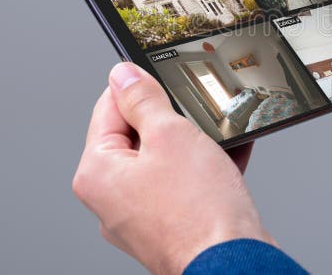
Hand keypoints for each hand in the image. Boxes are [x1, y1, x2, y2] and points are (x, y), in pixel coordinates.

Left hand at [72, 63, 273, 274]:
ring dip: (193, 143)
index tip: (158, 75)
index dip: (137, 87)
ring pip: (164, 160)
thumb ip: (143, 99)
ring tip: (217, 137)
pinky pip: (183, 184)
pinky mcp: (170, 226)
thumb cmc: (198, 212)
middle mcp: (111, 199)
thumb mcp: (171, 134)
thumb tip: (123, 75)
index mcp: (97, 173)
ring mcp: (140, 216)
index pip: (108, 109)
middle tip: (194, 113)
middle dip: (171, 120)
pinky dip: (204, 167)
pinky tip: (229, 155)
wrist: (233, 263)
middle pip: (137, 136)